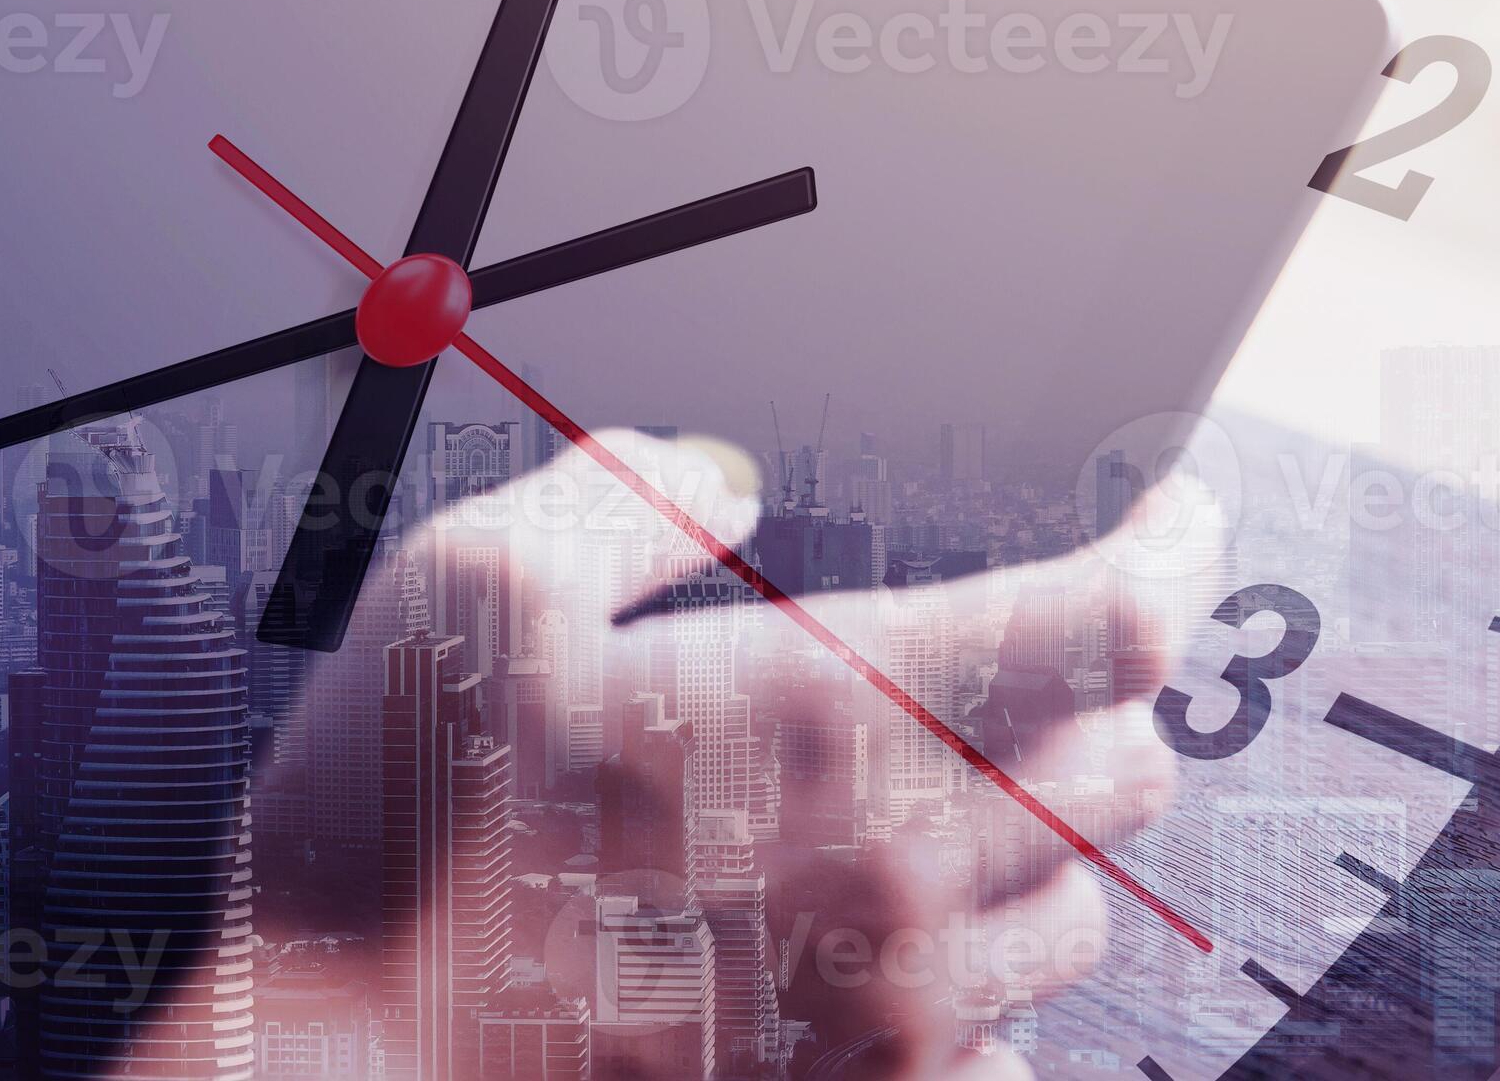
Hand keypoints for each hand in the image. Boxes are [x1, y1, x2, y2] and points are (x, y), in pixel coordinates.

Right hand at [248, 430, 1214, 1080]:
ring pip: (1082, 914)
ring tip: (941, 800)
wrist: (331, 1073)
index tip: (1167, 517)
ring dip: (1044, 840)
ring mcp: (888, 1013)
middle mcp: (900, 871)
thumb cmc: (391, 835)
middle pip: (1128, 769)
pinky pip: (1006, 1053)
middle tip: (1026, 660)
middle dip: (1096, 695)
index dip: (1167, 550)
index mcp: (828, 715)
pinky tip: (882, 951)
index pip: (1111, 626)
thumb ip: (620, 499)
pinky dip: (982, 990)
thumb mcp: (470, 586)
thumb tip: (716, 478)